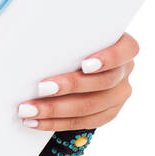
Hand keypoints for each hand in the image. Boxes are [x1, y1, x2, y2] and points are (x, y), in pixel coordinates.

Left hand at [16, 31, 138, 130]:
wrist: (72, 59)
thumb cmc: (71, 40)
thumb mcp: (73, 33)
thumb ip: (65, 33)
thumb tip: (31, 37)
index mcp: (123, 46)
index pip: (126, 50)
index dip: (108, 58)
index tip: (84, 64)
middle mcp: (124, 72)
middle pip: (103, 82)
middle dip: (69, 86)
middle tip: (41, 88)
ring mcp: (118, 95)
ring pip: (89, 107)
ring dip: (54, 110)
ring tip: (28, 109)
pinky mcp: (107, 114)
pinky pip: (82, 123)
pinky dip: (55, 123)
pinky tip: (35, 121)